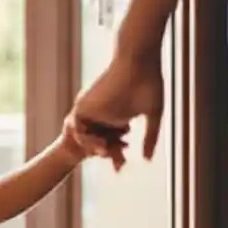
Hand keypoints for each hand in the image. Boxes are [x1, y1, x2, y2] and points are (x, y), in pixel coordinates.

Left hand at [69, 50, 164, 169]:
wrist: (139, 60)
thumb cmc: (150, 83)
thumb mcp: (152, 115)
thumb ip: (150, 137)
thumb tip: (147, 159)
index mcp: (116, 117)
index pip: (111, 142)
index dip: (116, 156)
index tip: (122, 167)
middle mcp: (101, 115)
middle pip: (97, 141)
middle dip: (107, 156)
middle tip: (118, 166)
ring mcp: (92, 110)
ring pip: (85, 136)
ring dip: (94, 149)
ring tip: (107, 155)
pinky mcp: (84, 104)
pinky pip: (75, 127)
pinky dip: (83, 139)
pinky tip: (98, 146)